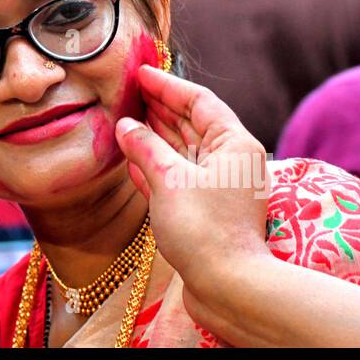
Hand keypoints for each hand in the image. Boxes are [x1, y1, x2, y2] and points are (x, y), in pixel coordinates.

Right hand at [114, 66, 271, 286]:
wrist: (229, 287)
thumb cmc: (204, 229)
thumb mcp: (169, 180)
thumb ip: (145, 147)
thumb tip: (125, 125)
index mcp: (234, 143)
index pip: (199, 101)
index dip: (167, 85)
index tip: (140, 72)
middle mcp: (232, 160)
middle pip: (193, 122)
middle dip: (160, 107)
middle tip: (129, 91)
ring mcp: (221, 185)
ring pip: (185, 150)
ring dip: (156, 135)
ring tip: (127, 118)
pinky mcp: (208, 209)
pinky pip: (181, 176)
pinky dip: (158, 165)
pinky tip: (134, 158)